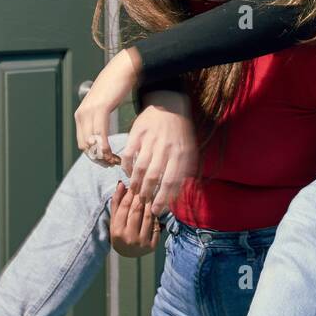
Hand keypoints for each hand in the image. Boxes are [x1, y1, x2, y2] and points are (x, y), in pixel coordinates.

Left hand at [74, 49, 141, 164]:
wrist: (124, 68)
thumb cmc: (117, 86)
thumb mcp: (104, 103)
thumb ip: (99, 117)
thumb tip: (101, 131)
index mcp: (81, 114)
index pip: (82, 143)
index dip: (93, 155)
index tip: (107, 160)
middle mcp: (82, 114)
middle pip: (85, 146)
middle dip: (98, 158)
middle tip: (111, 164)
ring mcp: (90, 111)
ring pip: (92, 142)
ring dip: (102, 155)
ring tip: (114, 160)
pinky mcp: (100, 108)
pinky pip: (101, 134)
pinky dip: (106, 146)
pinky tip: (113, 152)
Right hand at [109, 183, 160, 256]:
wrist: (128, 254)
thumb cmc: (120, 233)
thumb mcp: (115, 219)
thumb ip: (117, 202)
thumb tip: (121, 184)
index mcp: (117, 231)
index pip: (125, 207)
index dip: (130, 193)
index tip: (135, 184)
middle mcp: (129, 238)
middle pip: (137, 210)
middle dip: (141, 196)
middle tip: (145, 185)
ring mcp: (141, 243)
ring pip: (148, 216)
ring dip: (150, 203)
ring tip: (151, 193)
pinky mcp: (152, 246)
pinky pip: (156, 225)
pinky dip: (156, 215)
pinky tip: (155, 208)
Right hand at [121, 90, 199, 216]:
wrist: (168, 104)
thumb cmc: (180, 130)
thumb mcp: (189, 148)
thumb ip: (184, 169)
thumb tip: (177, 193)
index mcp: (180, 153)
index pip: (171, 181)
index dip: (163, 199)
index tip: (158, 210)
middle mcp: (166, 148)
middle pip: (154, 177)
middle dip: (148, 195)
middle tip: (144, 203)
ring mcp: (150, 140)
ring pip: (140, 168)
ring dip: (136, 183)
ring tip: (135, 192)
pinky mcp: (137, 134)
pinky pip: (128, 154)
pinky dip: (126, 167)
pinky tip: (127, 173)